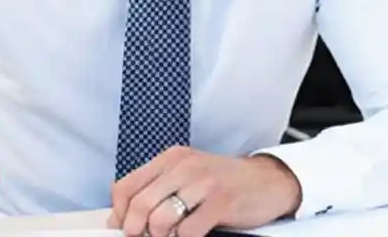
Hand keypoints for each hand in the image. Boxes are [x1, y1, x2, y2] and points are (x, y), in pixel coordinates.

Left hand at [107, 146, 301, 236]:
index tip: (124, 229)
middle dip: (136, 231)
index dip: (119, 214)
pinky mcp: (221, 201)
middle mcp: (184, 166)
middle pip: (139, 206)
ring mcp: (203, 182)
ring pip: (160, 220)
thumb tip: (120, 220)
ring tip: (173, 236)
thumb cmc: (224, 182)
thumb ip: (157, 190)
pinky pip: (187, 232)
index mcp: (171, 158)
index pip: (125, 187)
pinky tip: (191, 236)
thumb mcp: (187, 177)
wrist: (268, 180)